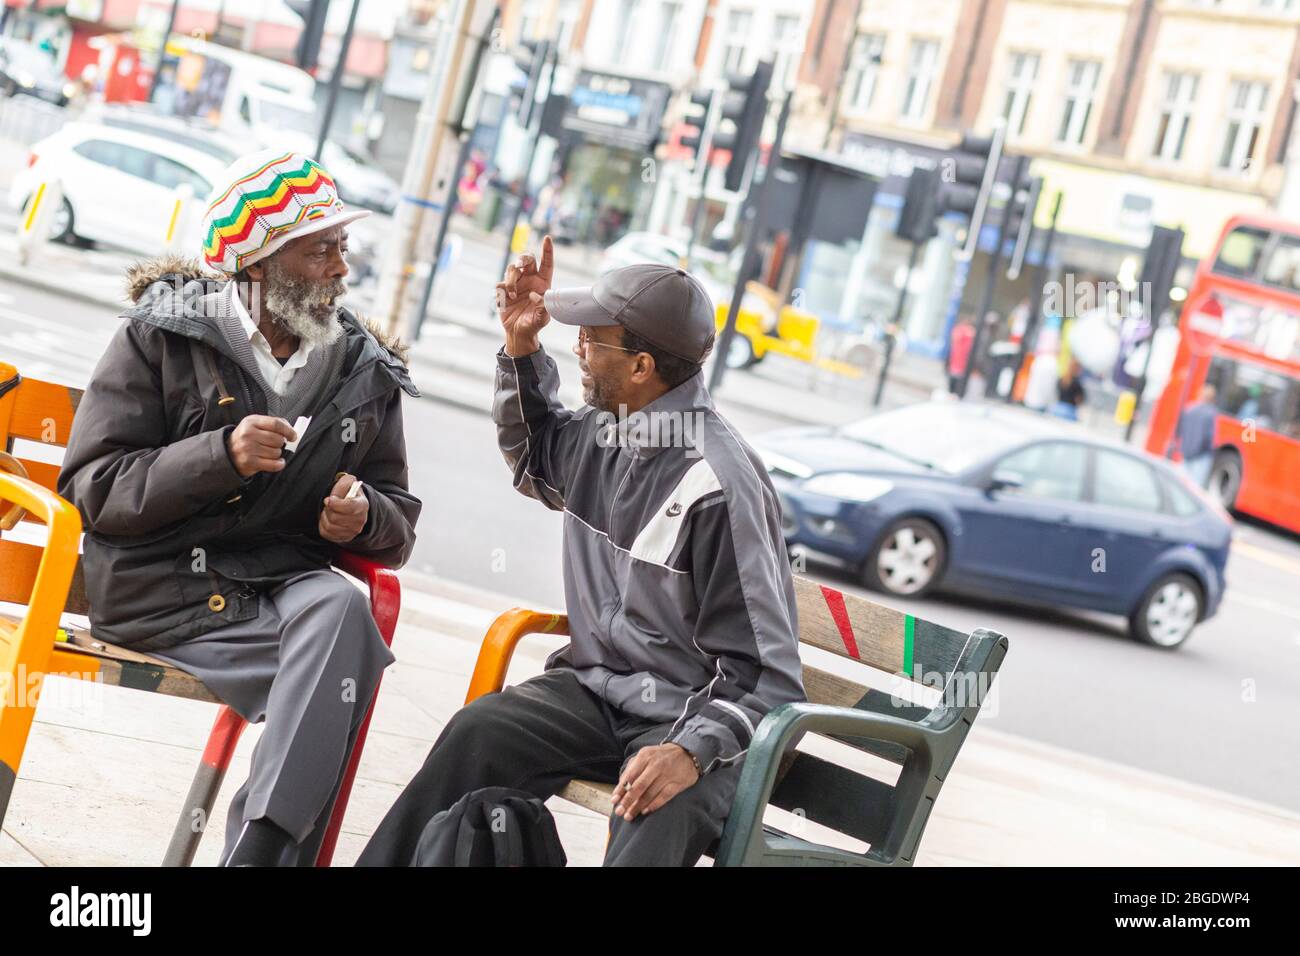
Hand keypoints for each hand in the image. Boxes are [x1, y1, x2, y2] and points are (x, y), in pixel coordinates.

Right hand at [227, 415, 296, 477]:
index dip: (288, 430)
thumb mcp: (255, 424)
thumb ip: (273, 423)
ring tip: (267, 452)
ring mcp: (248, 449)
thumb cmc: (246, 438)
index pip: (276, 424)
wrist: (228, 453)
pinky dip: (279, 464)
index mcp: (251, 422)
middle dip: (280, 443)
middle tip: (274, 445)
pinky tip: (275, 461)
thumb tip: (291, 429)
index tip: (293, 436)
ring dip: (276, 453)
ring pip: (277, 452)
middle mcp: (248, 434)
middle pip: (278, 439)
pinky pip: (274, 464)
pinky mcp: (250, 462)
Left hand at [319, 472, 368, 543]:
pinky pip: (326, 533)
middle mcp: (360, 521)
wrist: (352, 507)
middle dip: (328, 509)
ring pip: (329, 526)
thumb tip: (333, 497)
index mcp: (362, 505)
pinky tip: (328, 519)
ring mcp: (352, 531)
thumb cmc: (348, 494)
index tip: (329, 499)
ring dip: (325, 517)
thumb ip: (343, 482)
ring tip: (329, 511)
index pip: (349, 507)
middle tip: (329, 504)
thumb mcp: (348, 483)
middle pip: (335, 518)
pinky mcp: (343, 538)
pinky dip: (323, 525)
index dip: (335, 504)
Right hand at [497, 234, 553, 356]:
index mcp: (543, 282)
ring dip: (511, 281)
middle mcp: (530, 279)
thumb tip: (534, 295)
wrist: (519, 332)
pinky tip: (506, 302)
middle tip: (521, 267)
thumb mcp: (543, 318)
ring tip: (513, 296)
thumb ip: (542, 307)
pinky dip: (503, 292)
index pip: (546, 263)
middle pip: (526, 259)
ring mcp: (516, 283)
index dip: (547, 250)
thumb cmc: (534, 323)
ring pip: (511, 269)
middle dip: (523, 259)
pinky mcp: (504, 290)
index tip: (548, 238)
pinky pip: (500, 284)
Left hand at [611, 743, 699, 820]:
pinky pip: (664, 796)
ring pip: (650, 794)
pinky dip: (654, 805)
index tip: (614, 801)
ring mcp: (668, 774)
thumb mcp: (646, 756)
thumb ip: (632, 769)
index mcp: (645, 756)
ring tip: (630, 815)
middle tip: (620, 812)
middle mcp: (656, 764)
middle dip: (627, 801)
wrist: (687, 752)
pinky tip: (645, 811)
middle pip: (639, 786)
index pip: (630, 776)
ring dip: (638, 806)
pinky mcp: (678, 783)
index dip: (621, 790)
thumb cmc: (660, 757)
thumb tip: (620, 787)